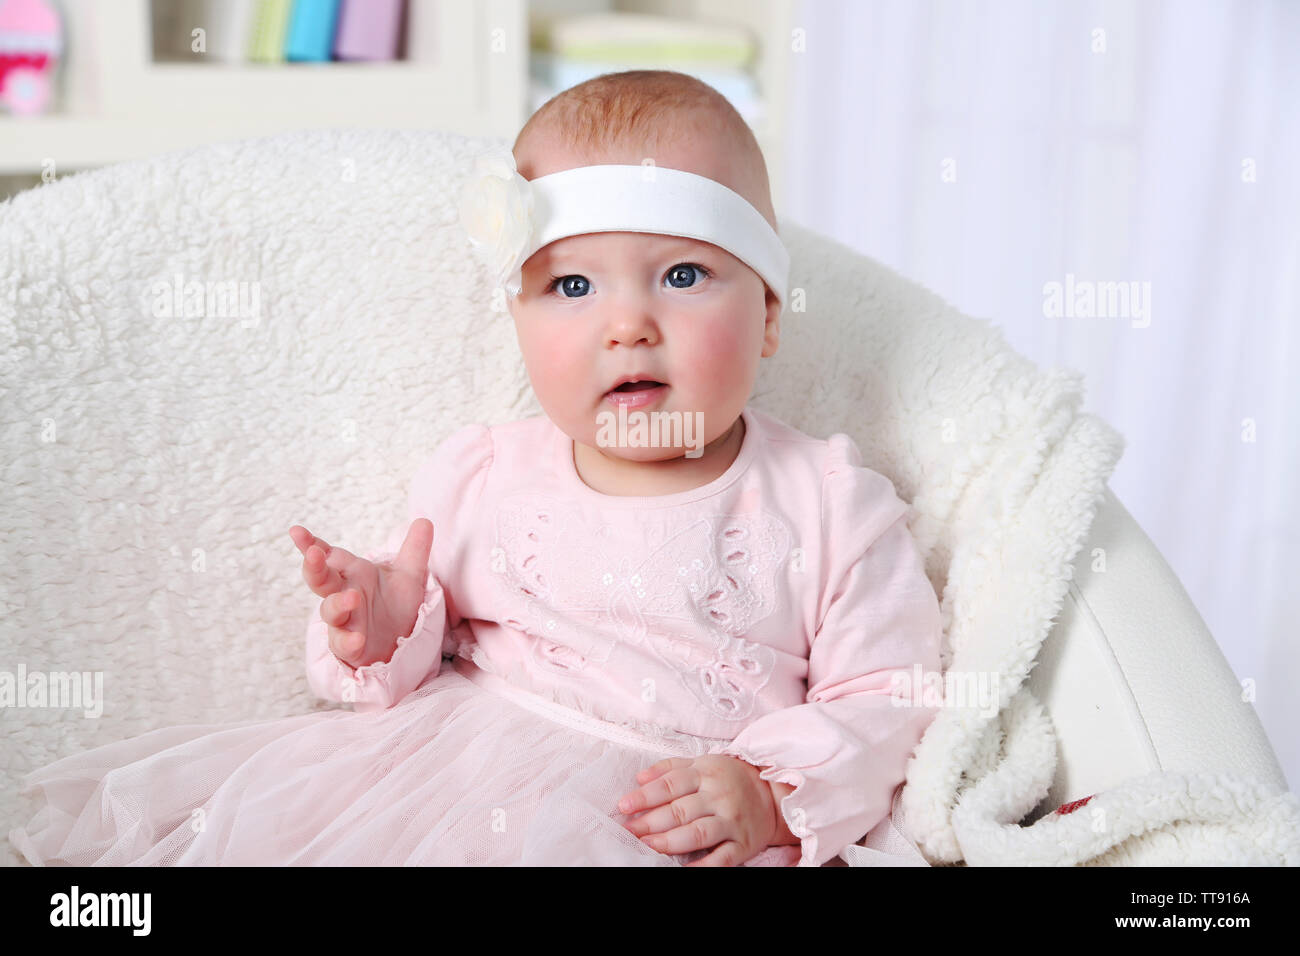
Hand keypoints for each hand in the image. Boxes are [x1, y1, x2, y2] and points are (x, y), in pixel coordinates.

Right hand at [289, 519, 433, 669]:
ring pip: (331, 610)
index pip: (330, 554)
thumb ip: (415, 549)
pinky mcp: (348, 646)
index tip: (296, 531)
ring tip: (352, 597)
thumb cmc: (394, 605)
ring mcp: (343, 621)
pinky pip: (344, 644)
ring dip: (337, 603)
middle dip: (314, 567)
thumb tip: (425, 521)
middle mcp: (343, 594)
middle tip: (313, 554)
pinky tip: (357, 639)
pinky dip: (348, 641)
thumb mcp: (409, 575)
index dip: (312, 543)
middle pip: (321, 579)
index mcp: (353, 573)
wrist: (399, 642)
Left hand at [614, 755, 783, 865]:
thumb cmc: (728, 778)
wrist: (771, 795)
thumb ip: (670, 768)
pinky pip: (721, 859)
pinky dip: (702, 866)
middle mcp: (719, 796)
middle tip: (629, 831)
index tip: (624, 806)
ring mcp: (731, 821)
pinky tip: (682, 870)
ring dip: (669, 842)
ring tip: (647, 847)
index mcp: (706, 773)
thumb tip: (639, 777)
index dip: (645, 796)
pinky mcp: (743, 844)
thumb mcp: (702, 764)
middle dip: (651, 822)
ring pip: (697, 833)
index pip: (670, 784)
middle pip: (680, 810)